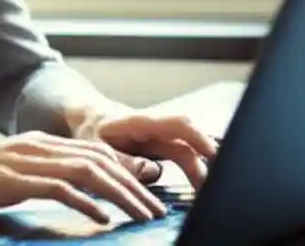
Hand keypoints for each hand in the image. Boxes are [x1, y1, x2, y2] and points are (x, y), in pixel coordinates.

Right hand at [0, 131, 167, 224]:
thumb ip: (36, 175)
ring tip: (142, 215)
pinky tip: (103, 219)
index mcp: (37, 141)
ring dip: (122, 194)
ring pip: (90, 171)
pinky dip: (88, 203)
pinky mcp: (15, 180)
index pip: (95, 149)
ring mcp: (26, 160)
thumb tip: (64, 190)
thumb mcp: (6, 173)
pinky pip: (62, 189)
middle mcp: (37, 145)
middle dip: (135, 183)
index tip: (148, 190)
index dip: (127, 168)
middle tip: (157, 208)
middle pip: (101, 158)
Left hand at [72, 107, 219, 188]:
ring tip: (209, 189)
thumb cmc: (91, 131)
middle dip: (206, 161)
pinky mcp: (162, 145)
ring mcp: (161, 135)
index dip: (199, 138)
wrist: (89, 116)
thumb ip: (123, 160)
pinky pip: (183, 152)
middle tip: (214, 187)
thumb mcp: (97, 147)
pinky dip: (195, 165)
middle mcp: (157, 127)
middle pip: (190, 140)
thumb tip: (153, 170)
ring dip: (202, 165)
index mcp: (142, 123)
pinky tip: (203, 179)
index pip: (178, 125)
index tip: (214, 154)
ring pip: (189, 147)